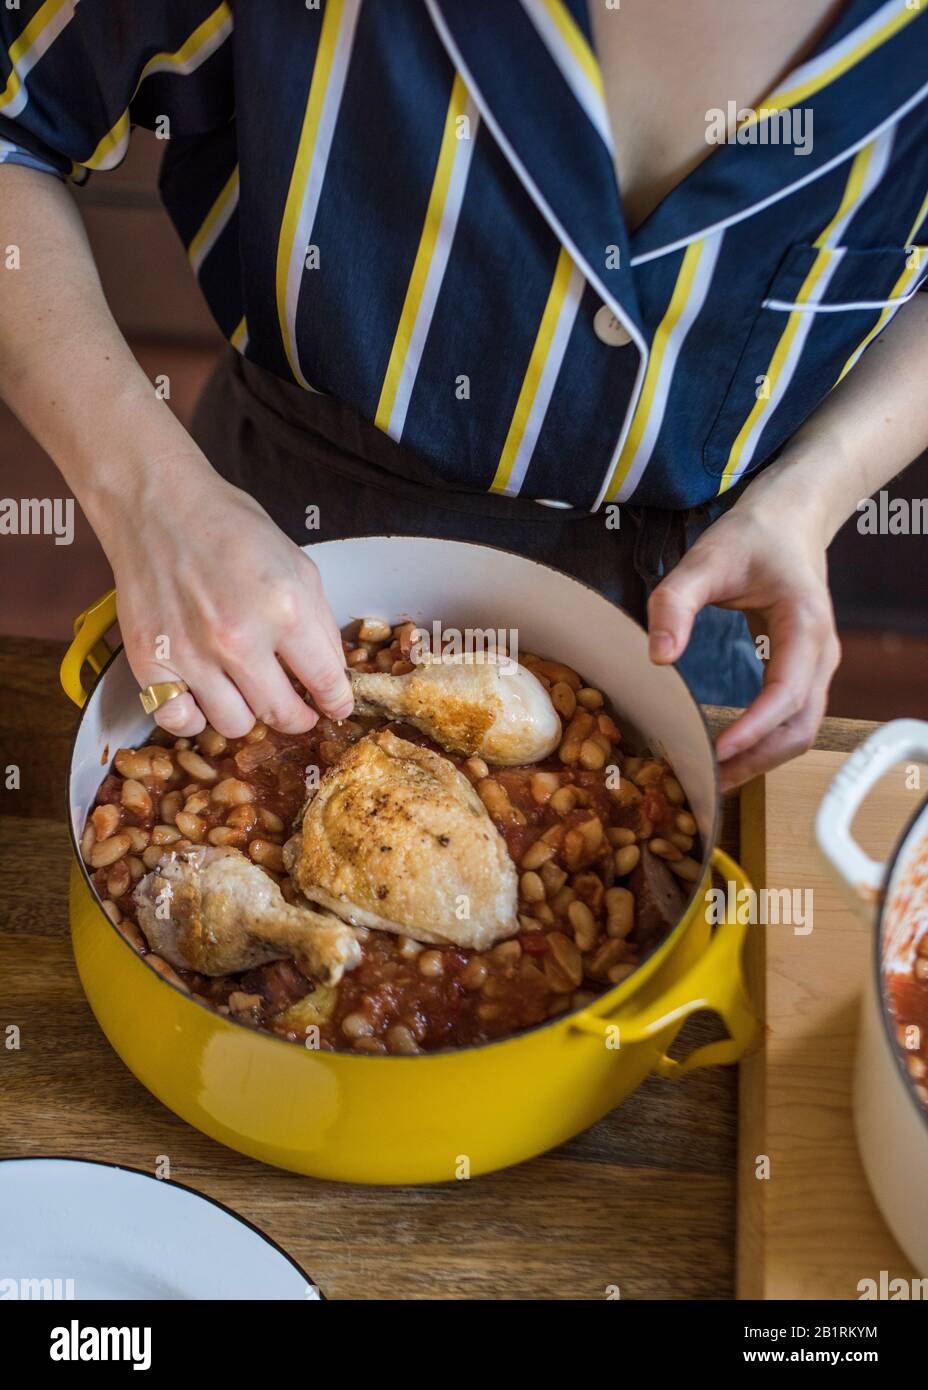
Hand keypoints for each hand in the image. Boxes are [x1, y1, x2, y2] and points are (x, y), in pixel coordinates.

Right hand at [104, 465, 351, 738]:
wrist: (158, 504)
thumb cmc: (229, 527)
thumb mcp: (297, 564)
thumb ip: (318, 622)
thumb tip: (331, 674)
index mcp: (286, 609)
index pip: (325, 682)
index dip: (336, 701)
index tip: (335, 707)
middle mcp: (239, 639)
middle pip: (281, 714)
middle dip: (298, 717)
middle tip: (297, 710)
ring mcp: (191, 654)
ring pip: (233, 725)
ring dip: (247, 715)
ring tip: (246, 692)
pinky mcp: (150, 661)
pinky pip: (180, 721)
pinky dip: (194, 717)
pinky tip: (202, 697)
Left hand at [646, 496, 839, 789]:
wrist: (789, 520)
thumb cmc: (751, 537)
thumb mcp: (705, 559)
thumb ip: (676, 604)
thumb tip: (659, 657)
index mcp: (804, 624)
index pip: (787, 693)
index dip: (754, 728)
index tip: (717, 750)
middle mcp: (821, 653)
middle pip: (800, 726)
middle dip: (756, 759)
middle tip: (706, 780)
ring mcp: (817, 665)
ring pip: (801, 731)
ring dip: (761, 759)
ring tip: (713, 777)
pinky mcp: (805, 672)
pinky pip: (793, 719)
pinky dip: (764, 744)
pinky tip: (728, 753)